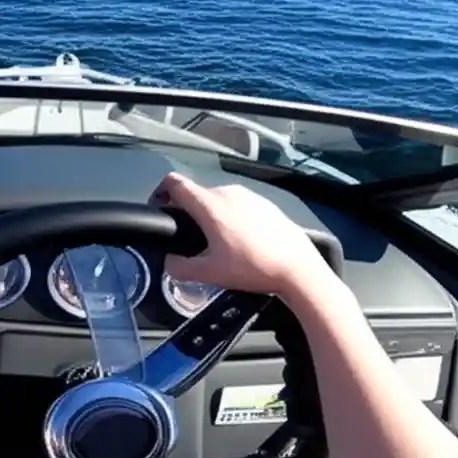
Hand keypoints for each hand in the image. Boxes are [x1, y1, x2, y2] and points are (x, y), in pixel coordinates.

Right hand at [154, 172, 328, 298]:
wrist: (298, 267)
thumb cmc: (253, 267)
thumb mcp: (210, 274)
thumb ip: (180, 267)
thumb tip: (169, 262)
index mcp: (209, 204)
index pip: (174, 183)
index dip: (159, 192)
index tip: (159, 207)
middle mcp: (227, 192)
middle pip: (197, 194)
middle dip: (188, 212)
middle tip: (190, 237)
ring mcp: (249, 195)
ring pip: (219, 199)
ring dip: (211, 215)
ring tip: (218, 243)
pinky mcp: (265, 203)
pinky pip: (239, 204)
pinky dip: (232, 217)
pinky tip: (241, 241)